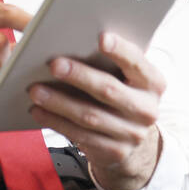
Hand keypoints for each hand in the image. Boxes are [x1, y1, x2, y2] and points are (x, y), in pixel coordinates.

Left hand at [26, 31, 166, 189]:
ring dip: (59, 102)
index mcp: (153, 82)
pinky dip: (56, 122)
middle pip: (109, 90)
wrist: (131, 138)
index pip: (137, 63)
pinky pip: (81, 136)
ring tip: (36, 90)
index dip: (121, 51)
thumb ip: (110, 59)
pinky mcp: (115, 152)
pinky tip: (39, 111)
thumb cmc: (120, 92)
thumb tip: (73, 37)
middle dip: (79, 76)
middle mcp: (147, 109)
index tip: (101, 37)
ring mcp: (132, 134)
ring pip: (90, 116)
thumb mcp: (126, 76)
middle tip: (53, 64)